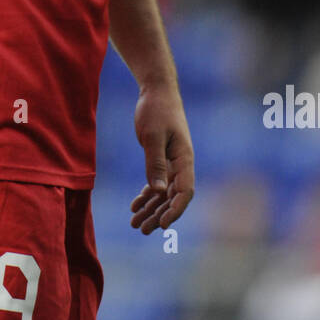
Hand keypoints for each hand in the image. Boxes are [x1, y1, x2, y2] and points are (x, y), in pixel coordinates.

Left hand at [130, 82, 194, 233]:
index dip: (175, 210)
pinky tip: (135, 205)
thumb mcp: (152, 136)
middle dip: (158, 215)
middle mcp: (181, 164)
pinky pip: (156, 183)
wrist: (157, 90)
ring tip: (135, 224)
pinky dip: (146, 195)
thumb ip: (154, 163)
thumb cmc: (156, 109)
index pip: (185, 192)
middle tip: (141, 230)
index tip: (163, 226)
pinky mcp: (162, 158)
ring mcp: (173, 162)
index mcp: (185, 158)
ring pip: (163, 193)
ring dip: (151, 209)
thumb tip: (157, 191)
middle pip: (173, 197)